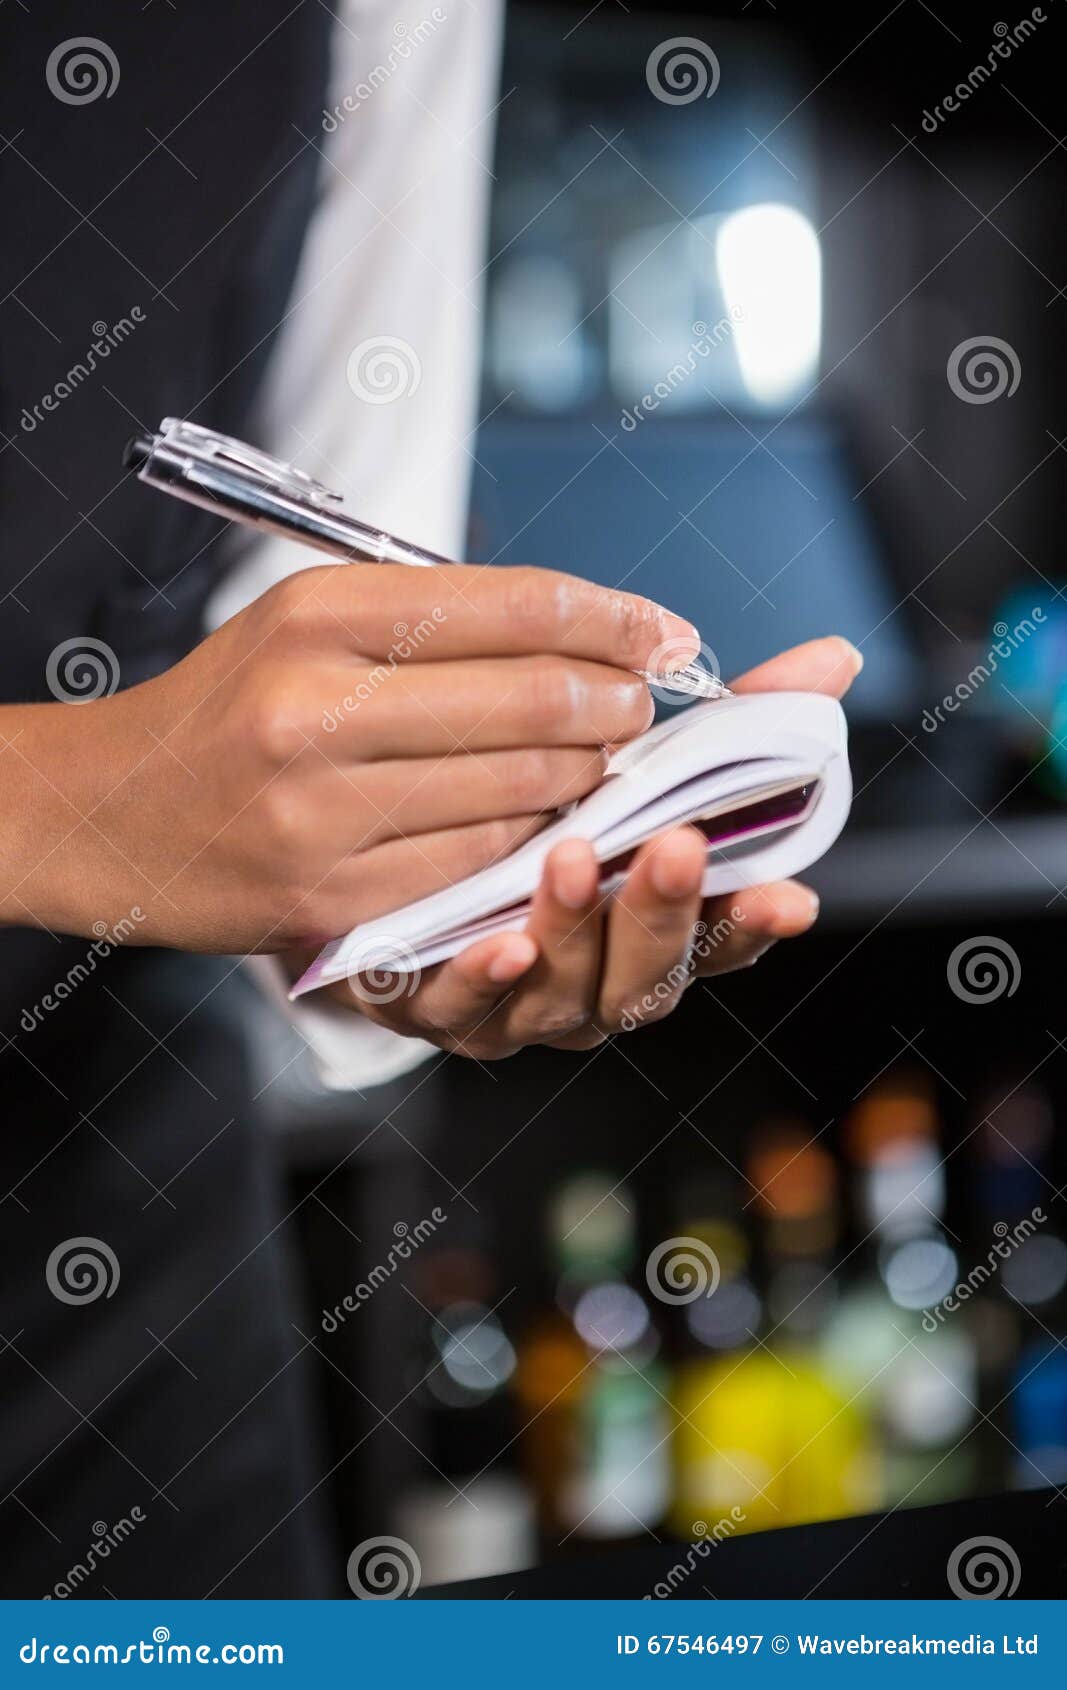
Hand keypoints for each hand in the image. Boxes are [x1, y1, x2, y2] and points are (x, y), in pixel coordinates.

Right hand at [0, 565, 696, 950]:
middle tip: (638, 708)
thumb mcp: (309, 623)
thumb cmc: (231, 709)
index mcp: (321, 614)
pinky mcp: (332, 898)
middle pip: (537, 700)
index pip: (517, 605)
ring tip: (594, 764)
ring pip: (521, 790)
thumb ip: (437, 620)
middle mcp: (317, 706)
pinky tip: (538, 825)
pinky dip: (529, 843)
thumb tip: (590, 632)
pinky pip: (479, 865)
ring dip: (585, 779)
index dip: (614, 619)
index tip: (664, 634)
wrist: (111, 813)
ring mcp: (323, 812)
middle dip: (616, 705)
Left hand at [314, 635, 861, 1056]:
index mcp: (644, 925)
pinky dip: (483, 980)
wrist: (379, 858)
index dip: (754, 921)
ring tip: (573, 861)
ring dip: (575, 929)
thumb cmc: (527, 808)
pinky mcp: (429, 1000)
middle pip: (646, 976)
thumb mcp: (629, 757)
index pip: (717, 936)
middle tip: (674, 847)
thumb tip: (832, 657)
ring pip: (559, 993)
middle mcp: (589, 977)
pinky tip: (497, 940)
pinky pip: (458, 1006)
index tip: (787, 896)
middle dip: (664, 912)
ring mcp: (511, 999)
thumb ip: (729, 724)